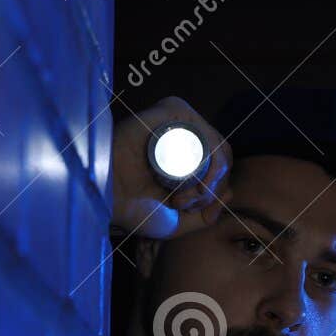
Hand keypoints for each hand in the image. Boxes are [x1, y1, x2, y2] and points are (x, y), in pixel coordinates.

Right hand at [110, 96, 231, 238]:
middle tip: (185, 204)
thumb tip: (230, 193)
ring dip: (209, 178)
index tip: (195, 210)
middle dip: (214, 187)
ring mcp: (178, 123)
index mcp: (184, 157)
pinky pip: (203, 131)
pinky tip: (191, 183)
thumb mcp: (176, 224)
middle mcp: (183, 137)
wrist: (106, 199)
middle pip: (223, 155)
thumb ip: (204, 217)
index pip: (220, 165)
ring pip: (216, 145)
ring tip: (181, 198)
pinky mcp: (170, 111)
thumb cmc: (133, 211)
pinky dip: (207, 159)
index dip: (218, 190)